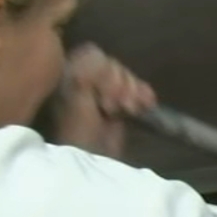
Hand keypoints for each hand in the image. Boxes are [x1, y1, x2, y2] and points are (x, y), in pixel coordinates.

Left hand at [53, 43, 156, 157]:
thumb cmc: (80, 133)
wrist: (96, 161)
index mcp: (69, 75)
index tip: (107, 94)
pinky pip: (137, 87)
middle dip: (119, 84)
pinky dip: (143, 93)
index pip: (94, 56)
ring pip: (125, 75)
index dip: (105, 71)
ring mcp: (105, 92)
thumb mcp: (76, 100)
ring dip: (132, 90)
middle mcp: (86, 80)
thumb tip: (98, 55)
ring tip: (130, 109)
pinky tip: (147, 103)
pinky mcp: (121, 104)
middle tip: (116, 106)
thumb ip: (84, 75)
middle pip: (112, 65)